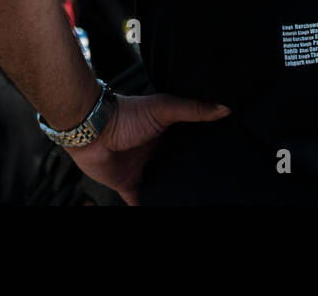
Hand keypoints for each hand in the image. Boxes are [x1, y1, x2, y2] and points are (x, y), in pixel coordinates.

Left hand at [65, 93, 229, 205]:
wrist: (91, 129)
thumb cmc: (125, 114)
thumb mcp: (163, 109)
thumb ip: (192, 109)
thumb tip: (226, 107)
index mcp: (166, 134)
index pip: (190, 146)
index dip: (203, 154)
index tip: (223, 161)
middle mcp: (156, 153)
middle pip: (177, 169)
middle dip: (189, 178)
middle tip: (211, 189)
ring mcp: (143, 170)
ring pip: (162, 188)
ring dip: (171, 194)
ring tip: (193, 202)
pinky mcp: (128, 185)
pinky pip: (141, 202)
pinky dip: (149, 207)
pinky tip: (163, 210)